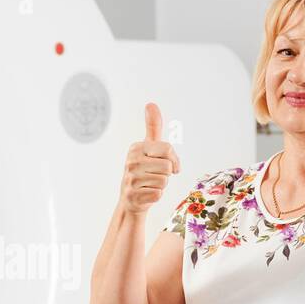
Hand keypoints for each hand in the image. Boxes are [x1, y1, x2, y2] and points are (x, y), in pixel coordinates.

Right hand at [120, 102, 180, 216]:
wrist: (131, 200)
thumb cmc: (143, 172)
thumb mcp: (148, 148)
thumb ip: (152, 126)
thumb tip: (151, 104)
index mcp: (136, 147)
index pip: (167, 148)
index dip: (173, 159)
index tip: (169, 164)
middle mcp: (131, 161)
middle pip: (167, 166)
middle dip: (166, 174)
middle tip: (155, 175)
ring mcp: (131, 179)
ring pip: (164, 181)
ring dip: (161, 185)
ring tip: (150, 184)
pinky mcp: (133, 195)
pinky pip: (158, 194)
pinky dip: (156, 196)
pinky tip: (146, 194)